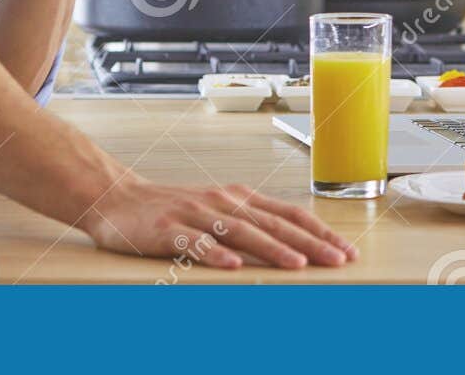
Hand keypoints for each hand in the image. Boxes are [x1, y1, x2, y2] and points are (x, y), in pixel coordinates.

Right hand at [82, 177, 358, 269]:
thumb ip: (251, 223)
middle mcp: (223, 202)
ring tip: (297, 265)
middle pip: (273, 223)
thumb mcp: (218, 210)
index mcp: (239, 198)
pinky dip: (215, 254)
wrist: (118, 198)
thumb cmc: (172, 209)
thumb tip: (296, 244)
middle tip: (338, 260)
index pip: (289, 214)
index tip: (346, 249)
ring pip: (240, 231)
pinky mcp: (168, 230)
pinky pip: (195, 244)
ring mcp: (195, 215)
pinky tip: (233, 266)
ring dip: (271, 248)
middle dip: (309, 243)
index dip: (319, 232)